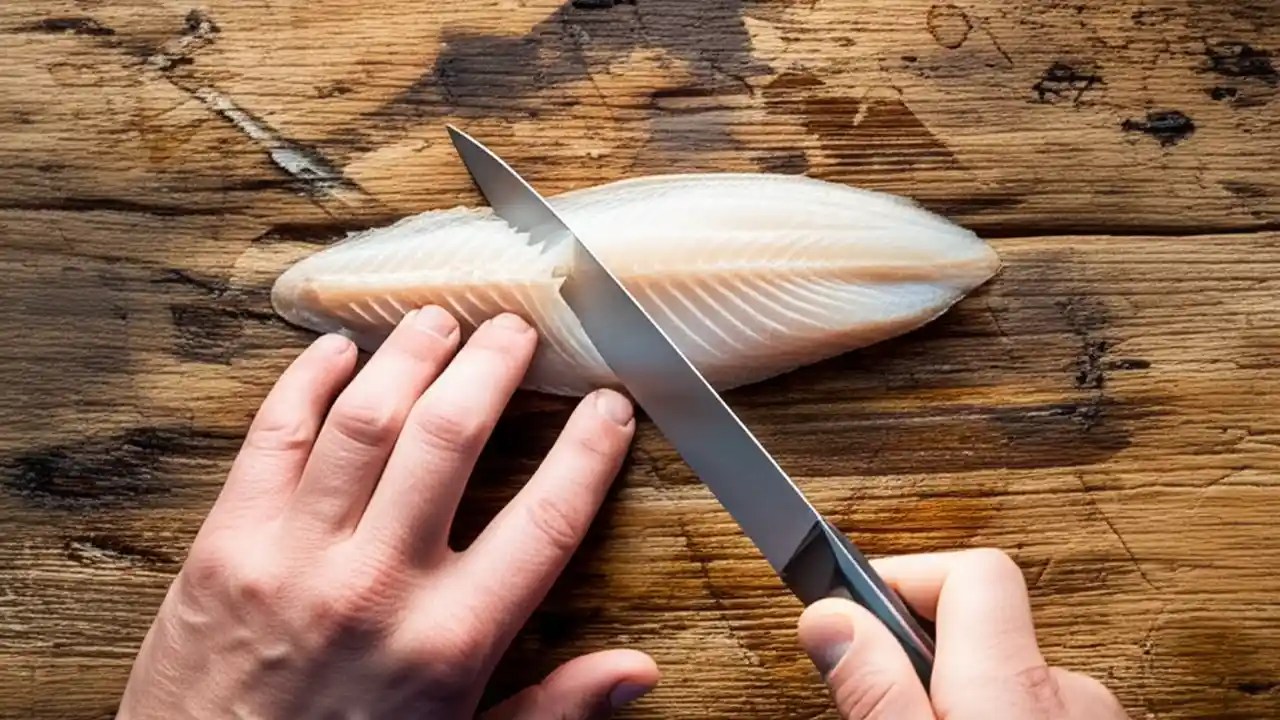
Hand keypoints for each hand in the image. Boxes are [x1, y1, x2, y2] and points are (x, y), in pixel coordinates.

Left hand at [117, 308, 658, 718]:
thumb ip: (554, 710)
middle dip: (493, 367)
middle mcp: (377, 585)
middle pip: (450, 437)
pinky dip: (304, 383)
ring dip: (407, 356)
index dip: (588, 452)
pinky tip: (334, 353)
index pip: (545, 520)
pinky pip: (270, 438)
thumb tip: (637, 671)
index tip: (609, 407)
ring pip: (364, 420)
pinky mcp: (226, 546)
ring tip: (438, 321)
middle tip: (515, 331)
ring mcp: (294, 557)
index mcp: (450, 642)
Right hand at [796, 549, 1129, 718]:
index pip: (971, 570)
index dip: (904, 578)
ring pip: (1012, 682)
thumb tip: (828, 617)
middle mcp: (1074, 693)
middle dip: (925, 659)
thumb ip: (877, 694)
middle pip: (983, 630)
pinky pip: (1043, 714)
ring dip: (967, 700)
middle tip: (885, 704)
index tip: (853, 614)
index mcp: (1016, 686)